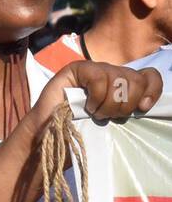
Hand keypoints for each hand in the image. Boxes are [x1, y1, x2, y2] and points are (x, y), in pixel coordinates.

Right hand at [28, 60, 162, 129]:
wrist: (51, 133)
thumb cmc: (82, 128)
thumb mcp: (114, 118)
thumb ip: (130, 106)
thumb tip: (146, 103)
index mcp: (123, 83)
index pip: (149, 76)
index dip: (152, 90)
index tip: (143, 108)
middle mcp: (111, 72)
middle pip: (136, 79)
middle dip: (126, 104)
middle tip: (109, 116)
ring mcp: (94, 68)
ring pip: (119, 79)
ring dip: (109, 104)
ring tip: (95, 114)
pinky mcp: (77, 68)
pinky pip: (99, 77)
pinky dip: (96, 96)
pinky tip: (87, 106)